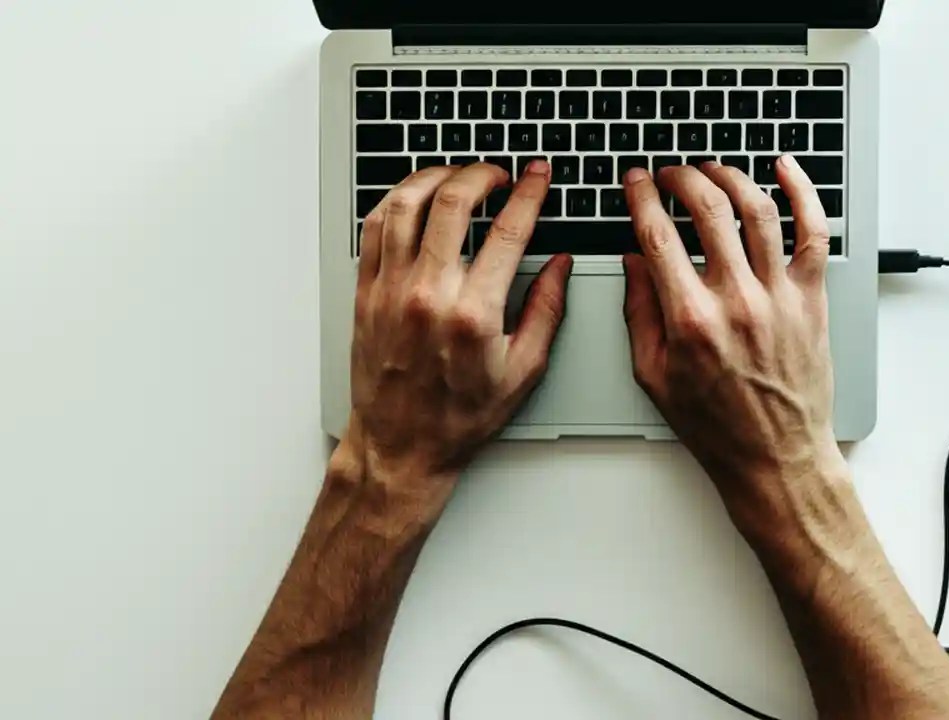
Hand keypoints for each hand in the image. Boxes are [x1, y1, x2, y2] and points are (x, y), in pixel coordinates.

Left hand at [350, 160, 570, 479]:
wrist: (401, 446)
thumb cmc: (459, 417)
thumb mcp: (523, 371)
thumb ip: (547, 310)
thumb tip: (561, 265)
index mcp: (474, 314)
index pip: (508, 232)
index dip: (528, 194)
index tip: (537, 176)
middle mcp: (428, 295)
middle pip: (453, 202)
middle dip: (482, 174)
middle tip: (498, 173)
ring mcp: (391, 290)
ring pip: (406, 204)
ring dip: (435, 177)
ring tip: (456, 175)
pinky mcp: (365, 293)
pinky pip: (374, 227)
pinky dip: (395, 200)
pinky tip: (415, 198)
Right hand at [622, 157, 840, 506]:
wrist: (775, 456)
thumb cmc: (716, 425)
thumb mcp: (653, 376)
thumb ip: (639, 312)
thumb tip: (634, 261)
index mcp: (690, 321)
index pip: (658, 236)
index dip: (642, 198)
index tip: (636, 182)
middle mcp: (736, 302)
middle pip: (707, 210)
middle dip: (682, 179)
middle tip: (671, 173)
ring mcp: (779, 296)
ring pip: (757, 209)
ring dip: (730, 177)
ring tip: (712, 169)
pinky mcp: (811, 298)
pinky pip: (813, 232)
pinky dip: (803, 192)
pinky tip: (786, 168)